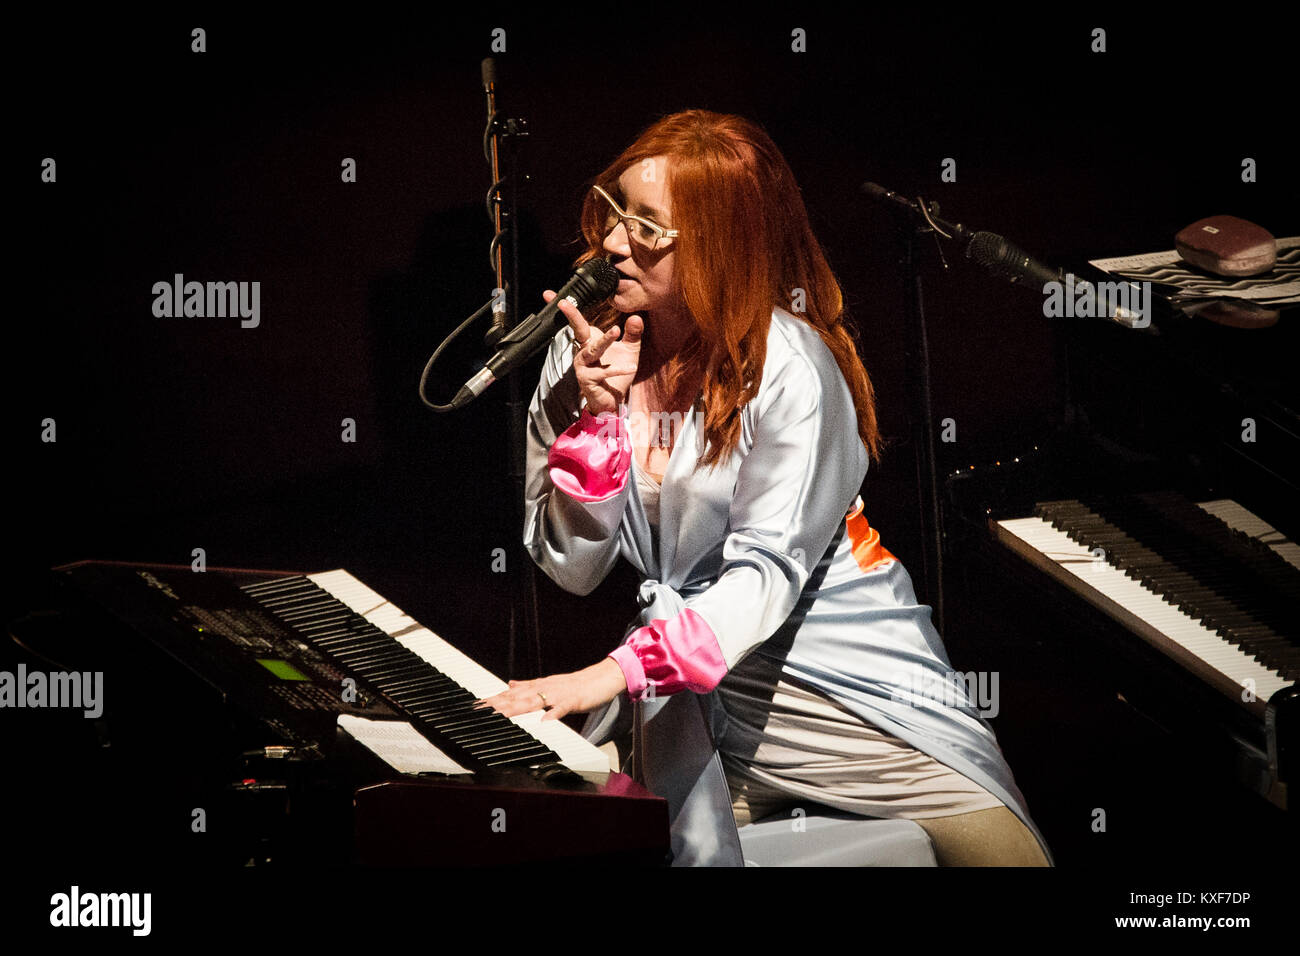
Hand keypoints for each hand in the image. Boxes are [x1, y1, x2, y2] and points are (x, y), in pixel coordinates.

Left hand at [473, 659, 627, 721]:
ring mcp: (559, 695)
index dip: (494, 700)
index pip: (512, 694)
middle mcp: (545, 689)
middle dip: (499, 704)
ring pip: (535, 701)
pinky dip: (553, 714)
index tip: (477, 706)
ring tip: (503, 715)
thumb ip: (530, 685)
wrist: (602, 678)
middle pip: (519, 697)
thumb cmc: (577, 684)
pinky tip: (545, 721)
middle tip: (482, 710)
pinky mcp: (573, 701)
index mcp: (539, 687)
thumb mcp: (550, 684)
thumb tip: (510, 684)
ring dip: (518, 708)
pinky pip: (562, 709)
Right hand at [545, 289, 642, 415]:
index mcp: (589, 341)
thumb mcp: (629, 350)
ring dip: (605, 339)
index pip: (579, 321)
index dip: (568, 309)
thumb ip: (633, 334)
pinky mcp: (589, 380)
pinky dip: (618, 369)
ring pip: (593, 349)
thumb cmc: (617, 373)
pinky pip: (605, 371)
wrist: (612, 400)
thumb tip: (636, 317)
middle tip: (564, 303)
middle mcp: (583, 351)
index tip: (553, 295)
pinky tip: (631, 367)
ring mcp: (584, 366)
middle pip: (578, 329)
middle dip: (571, 315)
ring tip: (616, 329)